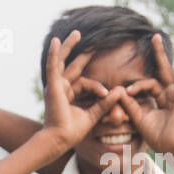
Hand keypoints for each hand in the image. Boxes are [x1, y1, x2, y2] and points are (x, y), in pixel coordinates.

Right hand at [42, 30, 123, 150]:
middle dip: (78, 51)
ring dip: (68, 47)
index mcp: (69, 94)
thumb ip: (105, 102)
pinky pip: (53, 66)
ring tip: (75, 33)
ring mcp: (56, 86)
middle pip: (71, 65)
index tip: (107, 94)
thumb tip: (120, 91)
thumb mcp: (93, 114)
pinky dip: (53, 54)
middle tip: (83, 37)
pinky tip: (56, 41)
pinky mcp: (53, 86)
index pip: (85, 82)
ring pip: (62, 61)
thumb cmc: (72, 131)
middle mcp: (61, 88)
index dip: (97, 87)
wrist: (60, 139)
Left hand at [118, 32, 173, 153]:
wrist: (169, 146)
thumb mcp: (139, 116)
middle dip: (160, 52)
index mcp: (160, 97)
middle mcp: (172, 92)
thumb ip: (129, 103)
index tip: (126, 92)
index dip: (136, 86)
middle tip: (154, 36)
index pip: (147, 84)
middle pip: (165, 68)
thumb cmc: (155, 135)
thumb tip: (118, 90)